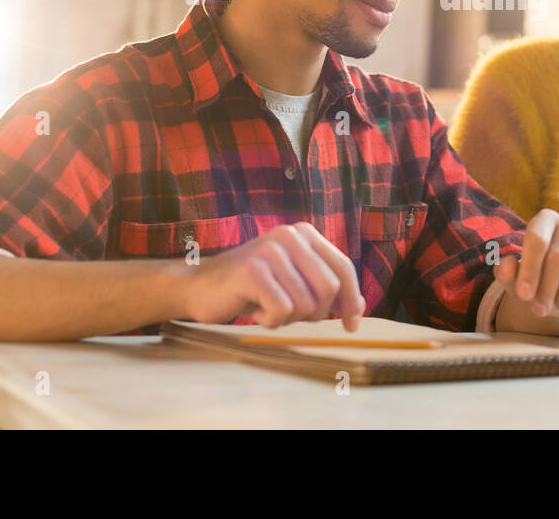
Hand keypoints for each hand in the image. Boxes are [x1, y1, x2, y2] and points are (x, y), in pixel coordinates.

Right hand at [181, 222, 366, 330]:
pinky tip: (252, 309)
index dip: (351, 300)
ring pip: (306, 304)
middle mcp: (290, 235)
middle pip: (329, 288)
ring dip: (286, 318)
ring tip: (264, 306)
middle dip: (314, 312)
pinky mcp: (253, 270)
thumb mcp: (293, 283)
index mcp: (304, 233)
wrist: (199, 287)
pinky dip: (269, 321)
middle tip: (286, 312)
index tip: (352, 325)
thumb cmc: (251, 288)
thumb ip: (324, 289)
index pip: (343, 268)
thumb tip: (360, 307)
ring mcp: (271, 250)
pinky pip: (281, 310)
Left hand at [492, 209, 558, 327]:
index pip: (537, 239)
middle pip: (557, 256)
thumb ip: (506, 272)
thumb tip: (508, 264)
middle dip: (546, 289)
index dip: (529, 270)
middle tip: (540, 310)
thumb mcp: (519, 282)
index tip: (523, 295)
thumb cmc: (543, 285)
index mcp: (547, 220)